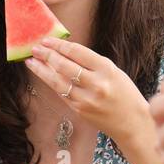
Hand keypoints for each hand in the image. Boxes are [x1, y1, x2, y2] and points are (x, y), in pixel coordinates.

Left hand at [26, 36, 151, 145]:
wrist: (132, 124)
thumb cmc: (126, 94)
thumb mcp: (115, 72)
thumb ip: (92, 63)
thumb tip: (65, 52)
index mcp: (107, 69)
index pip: (77, 52)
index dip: (59, 45)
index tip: (48, 40)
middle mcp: (96, 84)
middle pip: (64, 65)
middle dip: (47, 55)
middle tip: (35, 47)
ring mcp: (86, 99)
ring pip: (58, 81)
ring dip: (42, 70)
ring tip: (31, 61)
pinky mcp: (79, 110)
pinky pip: (61, 93)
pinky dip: (51, 82)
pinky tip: (44, 75)